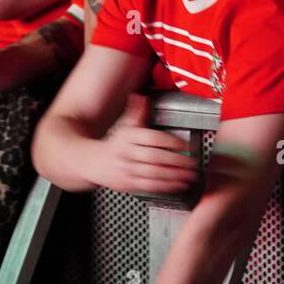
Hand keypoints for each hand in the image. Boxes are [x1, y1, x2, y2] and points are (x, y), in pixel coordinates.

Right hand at [82, 94, 201, 195]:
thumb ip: (136, 113)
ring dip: (174, 175)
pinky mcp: (128, 184)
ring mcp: (127, 170)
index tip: (185, 145)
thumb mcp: (125, 127)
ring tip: (190, 175)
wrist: (91, 162)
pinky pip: (150, 186)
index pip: (152, 138)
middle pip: (154, 157)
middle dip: (176, 161)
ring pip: (153, 173)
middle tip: (192, 162)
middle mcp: (127, 154)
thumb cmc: (114, 144)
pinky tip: (179, 185)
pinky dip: (166, 186)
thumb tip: (140, 97)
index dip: (170, 141)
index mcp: (128, 137)